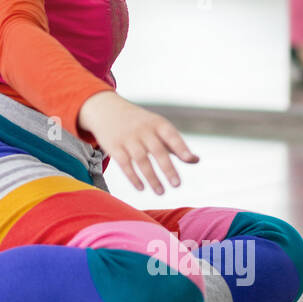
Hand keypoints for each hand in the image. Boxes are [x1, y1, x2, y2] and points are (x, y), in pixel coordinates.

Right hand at [78, 91, 197, 195]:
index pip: (171, 135)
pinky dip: (133, 177)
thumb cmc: (139, 123)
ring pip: (141, 160)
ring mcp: (127, 138)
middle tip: (177, 185)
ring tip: (161, 192)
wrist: (106, 109)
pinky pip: (124, 164)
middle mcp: (143, 130)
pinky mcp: (114, 146)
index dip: (180, 147)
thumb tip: (196, 160)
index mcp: (157, 123)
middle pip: (157, 151)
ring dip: (152, 178)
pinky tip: (141, 188)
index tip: (189, 159)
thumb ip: (175, 144)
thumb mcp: (157, 127)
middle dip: (167, 168)